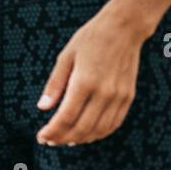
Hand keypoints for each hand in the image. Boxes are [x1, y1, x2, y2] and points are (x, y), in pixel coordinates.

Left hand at [36, 9, 141, 146]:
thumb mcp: (65, 57)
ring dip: (81, 139)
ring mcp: (119, 97)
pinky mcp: (128, 97)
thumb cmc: (90, 39)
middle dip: (63, 138)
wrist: (124, 29)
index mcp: (84, 82)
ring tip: (66, 140)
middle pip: (82, 128)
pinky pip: (114, 123)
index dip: (52, 131)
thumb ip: (54, 85)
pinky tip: (87, 133)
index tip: (41, 137)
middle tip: (50, 141)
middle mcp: (104, 93)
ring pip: (99, 130)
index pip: (66, 117)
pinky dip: (100, 133)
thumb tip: (42, 108)